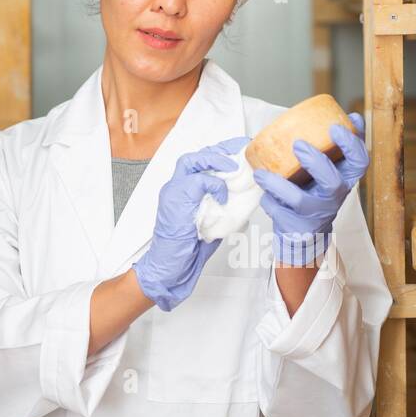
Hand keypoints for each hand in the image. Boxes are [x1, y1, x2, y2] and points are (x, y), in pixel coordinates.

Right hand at [134, 136, 248, 311]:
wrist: (170, 266)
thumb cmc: (189, 248)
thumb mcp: (213, 222)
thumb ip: (223, 207)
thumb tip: (245, 200)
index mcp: (184, 189)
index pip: (201, 160)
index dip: (221, 152)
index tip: (240, 149)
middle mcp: (176, 186)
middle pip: (196, 154)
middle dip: (221, 149)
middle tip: (241, 151)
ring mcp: (173, 191)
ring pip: (192, 160)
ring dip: (215, 160)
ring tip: (232, 167)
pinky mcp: (176, 199)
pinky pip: (197, 181)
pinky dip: (214, 184)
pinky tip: (223, 195)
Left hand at [253, 112, 367, 266]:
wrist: (304, 231)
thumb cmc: (316, 190)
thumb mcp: (330, 168)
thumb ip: (337, 144)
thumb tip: (352, 116)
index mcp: (345, 178)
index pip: (359, 163)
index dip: (351, 146)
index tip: (335, 128)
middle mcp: (334, 197)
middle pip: (333, 183)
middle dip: (316, 162)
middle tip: (298, 144)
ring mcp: (316, 213)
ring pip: (299, 200)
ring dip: (279, 185)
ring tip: (261, 174)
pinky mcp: (298, 226)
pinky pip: (279, 211)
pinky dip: (269, 201)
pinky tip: (264, 194)